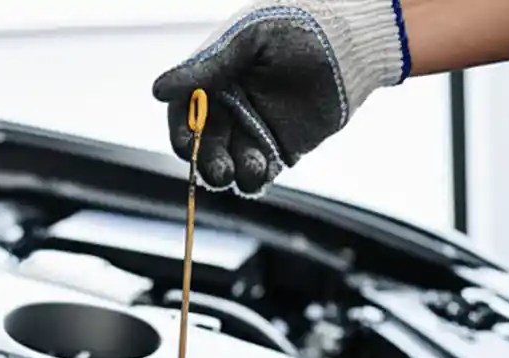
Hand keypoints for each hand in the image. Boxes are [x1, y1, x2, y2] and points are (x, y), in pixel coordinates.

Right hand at [151, 0, 410, 195]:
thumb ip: (206, 67)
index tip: (186, 143)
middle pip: (203, 146)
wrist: (350, 43)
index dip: (181, 132)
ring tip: (251, 168)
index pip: (184, 114)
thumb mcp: (247, 41)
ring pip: (229, 164)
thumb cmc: (295, 27)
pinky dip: (255, 180)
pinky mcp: (280, 150)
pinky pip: (258, 173)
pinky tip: (262, 172)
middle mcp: (229, 108)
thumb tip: (157, 90)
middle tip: (218, 170)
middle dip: (206, 161)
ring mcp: (254, 131)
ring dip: (231, 173)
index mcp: (213, 80)